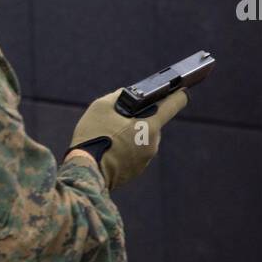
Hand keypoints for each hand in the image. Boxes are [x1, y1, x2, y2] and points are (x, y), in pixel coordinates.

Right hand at [69, 89, 187, 190]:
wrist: (85, 171)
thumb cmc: (94, 137)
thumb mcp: (101, 107)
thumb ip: (119, 96)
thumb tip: (127, 95)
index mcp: (150, 124)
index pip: (176, 102)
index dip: (176, 93)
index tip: (174, 90)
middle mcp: (153, 142)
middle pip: (154, 122)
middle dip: (141, 118)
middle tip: (120, 118)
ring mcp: (146, 159)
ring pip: (143, 139)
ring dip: (132, 134)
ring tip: (110, 136)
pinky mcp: (136, 171)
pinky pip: (135, 154)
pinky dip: (126, 149)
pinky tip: (109, 149)